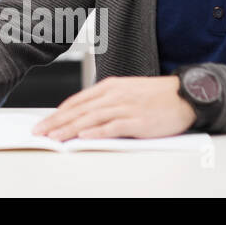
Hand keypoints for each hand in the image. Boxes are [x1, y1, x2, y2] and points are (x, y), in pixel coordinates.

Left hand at [32, 76, 195, 140]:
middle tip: (40, 132)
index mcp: (109, 87)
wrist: (186, 95)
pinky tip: (83, 137)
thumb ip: (105, 102)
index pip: (76, 101)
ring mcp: (125, 107)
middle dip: (56, 122)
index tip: (44, 122)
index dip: (57, 113)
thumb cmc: (156, 95)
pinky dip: (96, 132)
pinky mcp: (138, 120)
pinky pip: (113, 126)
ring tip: (54, 137)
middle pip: (79, 110)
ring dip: (69, 129)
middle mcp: (114, 95)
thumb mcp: (126, 92)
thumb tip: (84, 117)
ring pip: (90, 118)